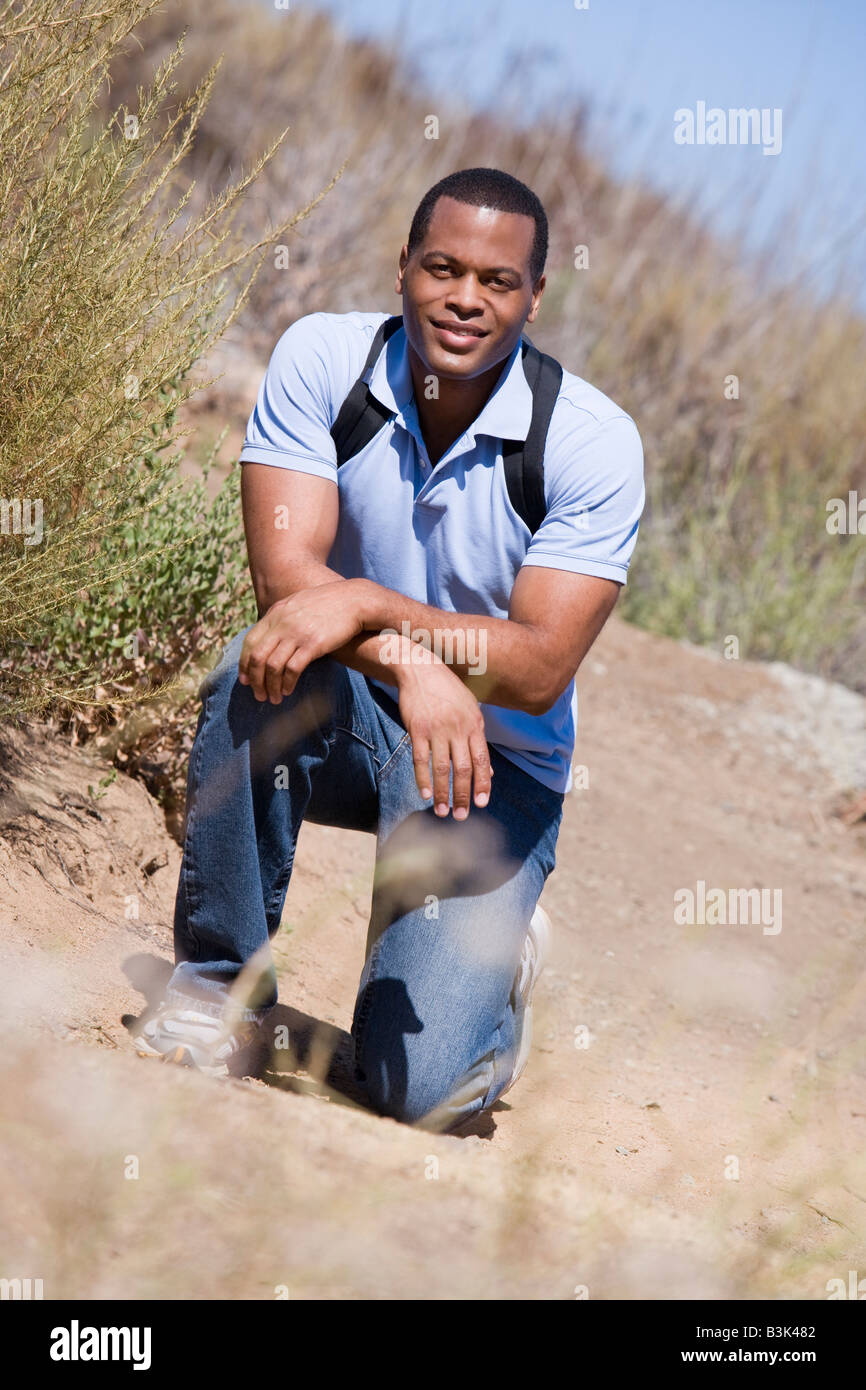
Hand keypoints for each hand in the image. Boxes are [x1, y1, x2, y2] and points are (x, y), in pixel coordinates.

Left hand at [238, 580, 367, 702]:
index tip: (245, 679)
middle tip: (258, 695)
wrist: (355, 600)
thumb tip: (271, 637)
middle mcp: (282, 623)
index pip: (250, 641)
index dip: (244, 663)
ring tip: (274, 698)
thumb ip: (282, 618)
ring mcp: (297, 633)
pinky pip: (292, 669)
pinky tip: (288, 691)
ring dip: (270, 686)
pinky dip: (287, 683)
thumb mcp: (298, 604)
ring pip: (272, 666)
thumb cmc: (329, 605)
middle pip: (257, 656)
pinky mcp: (313, 644)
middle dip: (255, 680)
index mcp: (276, 613)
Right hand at [394, 646, 492, 819]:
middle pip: (463, 768)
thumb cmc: (448, 691)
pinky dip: (423, 778)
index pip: (482, 761)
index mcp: (475, 725)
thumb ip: (479, 741)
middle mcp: (459, 728)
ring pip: (442, 768)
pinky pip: (421, 759)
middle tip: (461, 815)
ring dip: (443, 793)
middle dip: (463, 795)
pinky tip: (426, 794)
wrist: (421, 668)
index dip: (483, 784)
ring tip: (443, 812)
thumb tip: (490, 771)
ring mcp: (438, 729)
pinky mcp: (418, 729)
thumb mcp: (471, 710)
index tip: (481, 803)